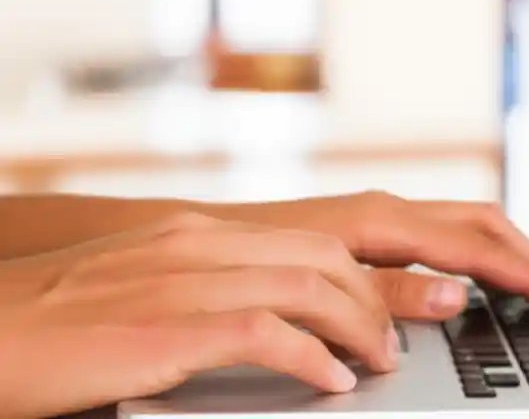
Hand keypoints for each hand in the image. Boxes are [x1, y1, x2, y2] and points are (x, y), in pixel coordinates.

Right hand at [0, 212, 399, 416]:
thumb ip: (200, 286)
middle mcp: (196, 245)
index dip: (358, 277)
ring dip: (357, 329)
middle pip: (322, 259)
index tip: (381, 311)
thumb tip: (263, 318)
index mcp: (192, 233)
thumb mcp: (138, 284)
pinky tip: (331, 383)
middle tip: (390, 343)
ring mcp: (182, 281)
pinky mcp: (167, 328)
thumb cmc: (50, 322)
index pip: (305, 242)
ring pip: (308, 289)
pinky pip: (266, 335)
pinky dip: (312, 359)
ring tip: (374, 364)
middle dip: (372, 300)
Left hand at [226, 193, 528, 318]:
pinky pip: (438, 234)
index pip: (477, 245)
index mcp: (382, 220)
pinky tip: (474, 281)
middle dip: (528, 256)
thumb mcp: (320, 285)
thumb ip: (389, 292)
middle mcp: (386, 210)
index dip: (526, 274)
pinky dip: (472, 253)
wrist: (179, 240)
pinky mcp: (364, 229)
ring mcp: (376, 216)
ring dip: (503, 252)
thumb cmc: (242, 259)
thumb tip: (457, 298)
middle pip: (482, 223)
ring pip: (462, 224)